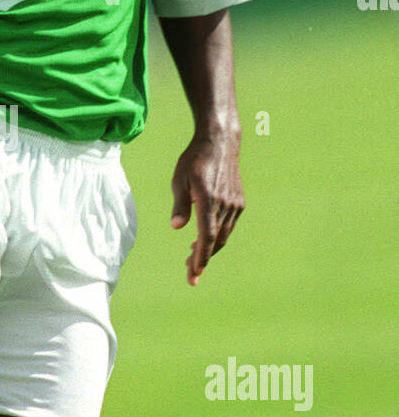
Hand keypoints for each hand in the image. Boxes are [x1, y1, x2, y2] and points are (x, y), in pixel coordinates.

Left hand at [170, 132, 243, 284]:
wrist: (220, 142)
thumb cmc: (194, 160)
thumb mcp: (179, 179)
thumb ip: (180, 204)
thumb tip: (177, 227)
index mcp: (209, 200)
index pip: (206, 236)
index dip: (200, 257)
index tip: (194, 273)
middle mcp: (225, 205)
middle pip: (216, 241)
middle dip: (203, 259)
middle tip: (190, 274)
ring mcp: (235, 204)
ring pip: (224, 235)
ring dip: (210, 249)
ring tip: (193, 258)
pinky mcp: (239, 202)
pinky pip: (228, 225)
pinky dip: (218, 236)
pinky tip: (206, 239)